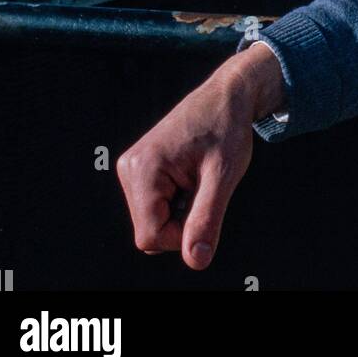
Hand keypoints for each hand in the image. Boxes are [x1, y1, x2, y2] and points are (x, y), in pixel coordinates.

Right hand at [116, 42, 284, 269]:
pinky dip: (178, 201)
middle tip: (205, 185)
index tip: (207, 207)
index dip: (183, 236)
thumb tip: (196, 261)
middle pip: (149, 231)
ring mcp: (132, 168)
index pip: (151, 236)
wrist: (227, 95)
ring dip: (181, 211)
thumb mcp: (223, 174)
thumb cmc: (227, 127)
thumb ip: (207, 218)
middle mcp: (130, 168)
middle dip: (182, 221)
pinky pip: (155, 207)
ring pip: (153, 221)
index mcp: (143, 169)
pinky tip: (192, 176)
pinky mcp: (141, 169)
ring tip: (199, 177)